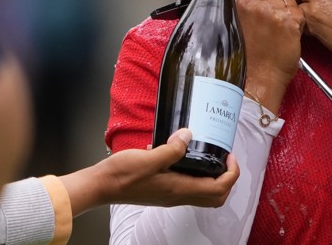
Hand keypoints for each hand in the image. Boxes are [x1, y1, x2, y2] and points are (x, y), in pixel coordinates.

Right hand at [60, 128, 238, 215]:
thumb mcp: (149, 158)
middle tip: (225, 159)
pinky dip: (195, 174)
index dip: (231, 173)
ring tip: (210, 156)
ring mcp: (170, 195)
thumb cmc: (121, 175)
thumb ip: (171, 148)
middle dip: (227, 179)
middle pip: (215, 196)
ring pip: (203, 193)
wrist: (100, 187)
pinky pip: (188, 187)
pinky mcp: (162, 191)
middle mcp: (178, 196)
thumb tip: (188, 135)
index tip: (230, 156)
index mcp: (180, 189)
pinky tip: (182, 154)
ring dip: (213, 178)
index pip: (219, 189)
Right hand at [235, 0, 303, 110]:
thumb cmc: (252, 50)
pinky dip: (299, 23)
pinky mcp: (287, 21)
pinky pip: (301, 11)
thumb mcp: (243, 17)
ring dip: (292, 10)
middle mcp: (252, 2)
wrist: (258, 77)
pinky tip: (288, 35)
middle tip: (276, 16)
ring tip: (279, 29)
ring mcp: (270, 11)